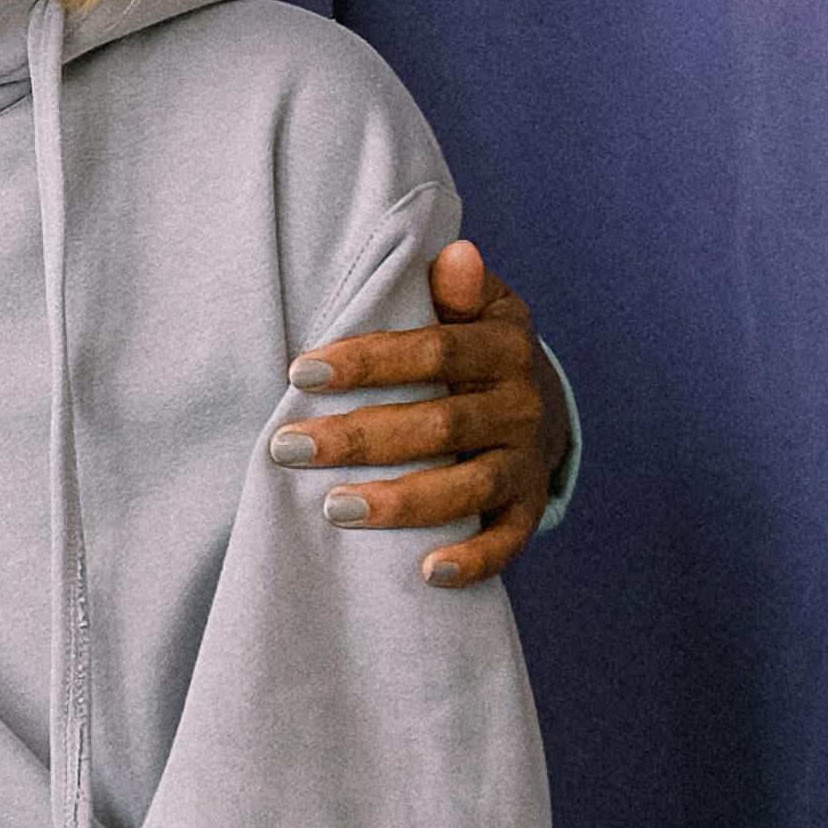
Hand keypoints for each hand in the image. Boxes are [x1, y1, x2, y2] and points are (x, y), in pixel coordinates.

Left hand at [271, 237, 572, 587]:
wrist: (539, 403)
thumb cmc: (474, 349)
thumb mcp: (473, 307)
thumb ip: (455, 288)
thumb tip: (456, 254)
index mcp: (504, 345)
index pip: (433, 352)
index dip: (367, 363)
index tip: (299, 371)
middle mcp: (521, 404)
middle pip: (439, 426)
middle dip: (359, 438)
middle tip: (287, 448)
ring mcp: (526, 460)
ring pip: (468, 487)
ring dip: (401, 502)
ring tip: (333, 508)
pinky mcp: (528, 507)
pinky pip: (507, 540)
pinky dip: (472, 560)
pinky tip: (425, 572)